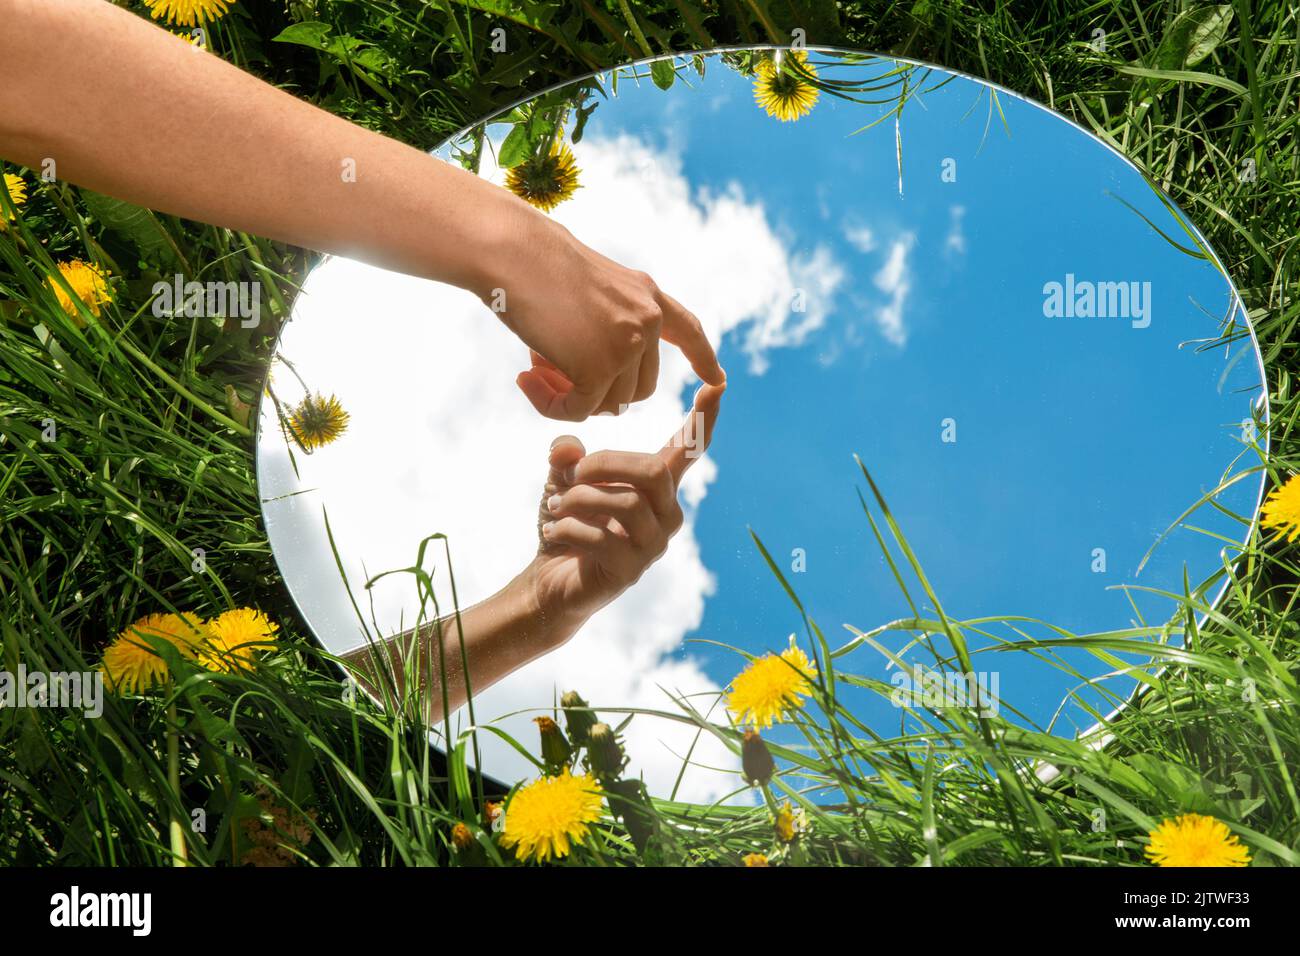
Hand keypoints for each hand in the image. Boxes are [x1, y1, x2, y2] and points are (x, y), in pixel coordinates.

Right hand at [485, 214, 725, 421]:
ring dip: (570, 397)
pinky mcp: (599, 366)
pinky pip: (580, 409)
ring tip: (533, 370)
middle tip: (551, 374)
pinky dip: (551, 405)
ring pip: (610, 403)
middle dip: (600, 391)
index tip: (718, 379)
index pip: (687, 331)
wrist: (516, 252)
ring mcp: (627, 344)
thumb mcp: (589, 289)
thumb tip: (602, 378)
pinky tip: (525, 379)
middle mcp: (647, 319)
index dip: (702, 357)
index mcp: (647, 295)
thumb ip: (608, 324)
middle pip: (640, 388)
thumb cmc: (536, 264)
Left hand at [520, 383, 723, 636]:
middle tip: (570, 474)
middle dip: (605, 464)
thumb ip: (567, 457)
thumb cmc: (565, 523)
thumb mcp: (561, 480)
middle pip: (653, 471)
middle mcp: (665, 514)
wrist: (551, 582)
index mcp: (656, 487)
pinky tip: (551, 532)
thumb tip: (566, 447)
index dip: (704, 418)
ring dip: (577, 499)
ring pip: (624, 503)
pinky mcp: (632, 571)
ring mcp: (653, 545)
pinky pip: (601, 537)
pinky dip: (567, 528)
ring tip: (553, 506)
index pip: (688, 449)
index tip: (719, 382)